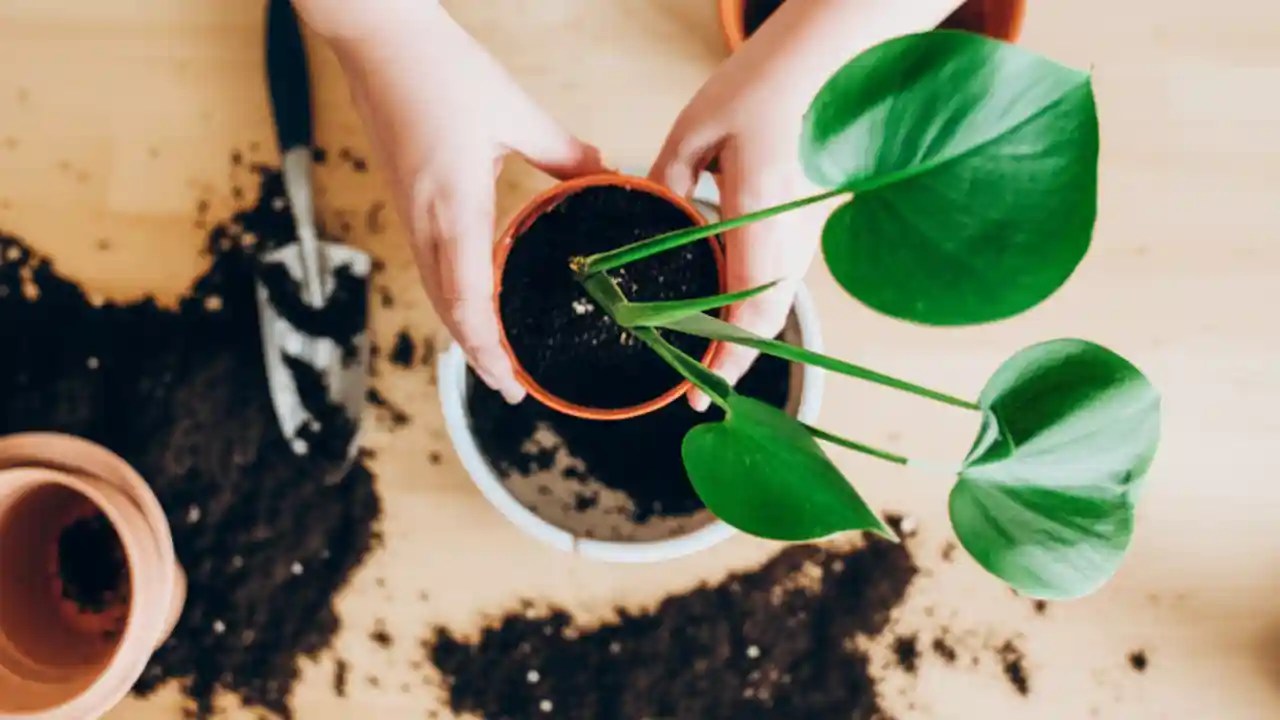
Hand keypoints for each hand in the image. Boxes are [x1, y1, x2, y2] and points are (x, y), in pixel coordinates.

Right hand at [296, 1, 606, 402]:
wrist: (377, 38)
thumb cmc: (441, 71)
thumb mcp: (515, 111)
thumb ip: (563, 152)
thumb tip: (603, 174)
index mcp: (453, 207)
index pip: (469, 302)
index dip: (489, 350)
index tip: (512, 383)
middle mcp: (426, 220)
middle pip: (449, 311)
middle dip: (479, 356)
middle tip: (512, 388)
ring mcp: (410, 213)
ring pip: (437, 291)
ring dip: (465, 331)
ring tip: (496, 357)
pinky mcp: (406, 200)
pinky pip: (431, 265)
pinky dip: (455, 297)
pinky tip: (477, 300)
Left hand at [651, 0, 963, 409]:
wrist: (824, 61)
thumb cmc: (761, 87)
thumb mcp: (696, 130)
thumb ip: (668, 183)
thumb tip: (651, 222)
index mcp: (758, 211)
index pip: (747, 308)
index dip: (725, 359)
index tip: (698, 393)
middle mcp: (789, 233)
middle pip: (766, 319)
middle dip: (732, 358)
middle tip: (695, 385)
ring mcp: (803, 232)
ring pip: (775, 303)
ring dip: (741, 334)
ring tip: (702, 354)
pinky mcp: (803, 224)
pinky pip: (779, 279)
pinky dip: (752, 305)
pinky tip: (723, 308)